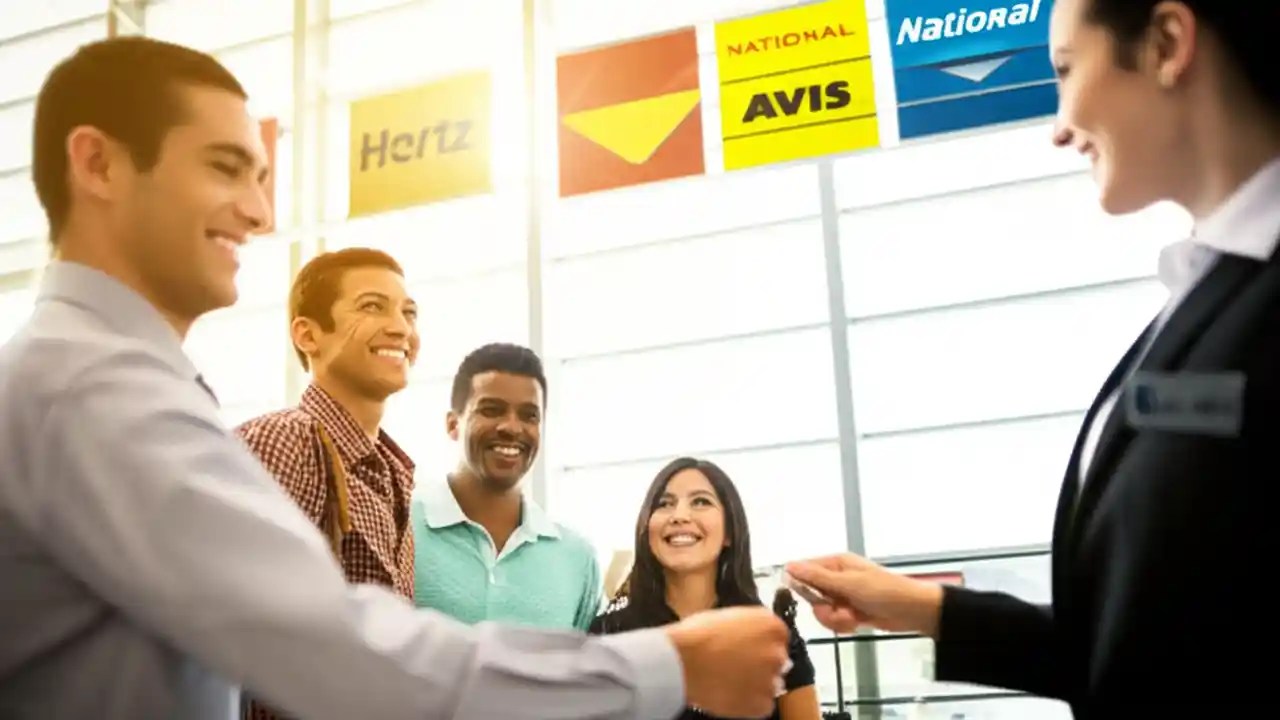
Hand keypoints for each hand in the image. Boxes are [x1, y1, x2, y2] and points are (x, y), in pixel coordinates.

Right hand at [664, 606, 789, 717]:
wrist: (681, 661)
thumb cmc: (696, 636)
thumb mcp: (729, 616)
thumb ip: (749, 626)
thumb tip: (751, 635)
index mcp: (770, 625)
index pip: (778, 637)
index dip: (762, 644)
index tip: (750, 649)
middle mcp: (777, 652)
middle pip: (777, 660)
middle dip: (761, 664)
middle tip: (737, 666)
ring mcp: (771, 680)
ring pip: (771, 684)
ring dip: (756, 684)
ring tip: (730, 681)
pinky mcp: (762, 704)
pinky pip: (763, 705)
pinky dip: (749, 703)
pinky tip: (730, 693)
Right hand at [785, 554, 943, 636]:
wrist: (913, 611)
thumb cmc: (884, 590)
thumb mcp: (849, 583)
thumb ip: (817, 577)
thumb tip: (789, 566)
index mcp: (835, 564)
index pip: (805, 570)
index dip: (802, 586)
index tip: (809, 598)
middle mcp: (836, 579)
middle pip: (811, 596)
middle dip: (824, 608)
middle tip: (839, 610)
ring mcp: (843, 597)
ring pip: (822, 612)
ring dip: (835, 619)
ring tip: (852, 618)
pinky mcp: (850, 613)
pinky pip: (834, 621)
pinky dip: (844, 625)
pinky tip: (857, 624)